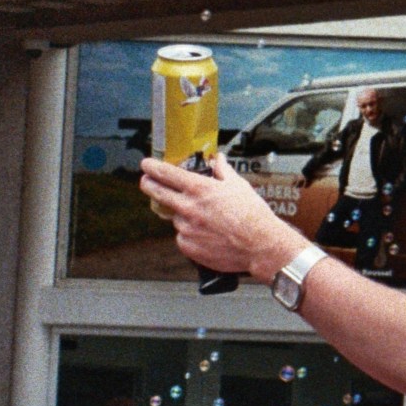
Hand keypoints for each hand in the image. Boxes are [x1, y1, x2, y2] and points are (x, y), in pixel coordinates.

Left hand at [141, 155, 304, 278]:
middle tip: (146, 182)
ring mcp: (186, 228)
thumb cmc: (252, 213)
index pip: (167, 174)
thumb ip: (223, 171)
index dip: (153, 168)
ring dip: (182, 214)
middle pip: (158, 194)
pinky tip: (207, 234)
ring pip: (176, 217)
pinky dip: (190, 233)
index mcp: (200, 189)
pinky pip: (183, 236)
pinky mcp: (188, 246)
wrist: (259, 245)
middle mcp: (188, 207)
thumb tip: (218, 159)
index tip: (146, 165)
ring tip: (204, 219)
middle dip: (149, 185)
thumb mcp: (239, 186)